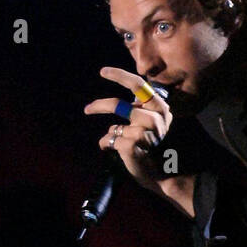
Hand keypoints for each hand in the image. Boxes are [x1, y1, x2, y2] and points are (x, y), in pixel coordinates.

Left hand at [84, 67, 172, 194]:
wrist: (159, 175)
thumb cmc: (150, 147)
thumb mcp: (149, 123)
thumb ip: (139, 108)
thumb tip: (120, 96)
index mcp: (160, 108)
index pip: (138, 85)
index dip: (119, 75)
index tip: (102, 71)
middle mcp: (156, 118)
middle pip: (117, 105)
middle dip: (99, 106)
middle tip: (87, 109)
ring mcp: (145, 132)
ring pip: (115, 126)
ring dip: (112, 135)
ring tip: (118, 143)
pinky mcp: (133, 145)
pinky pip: (109, 139)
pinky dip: (106, 145)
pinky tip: (115, 151)